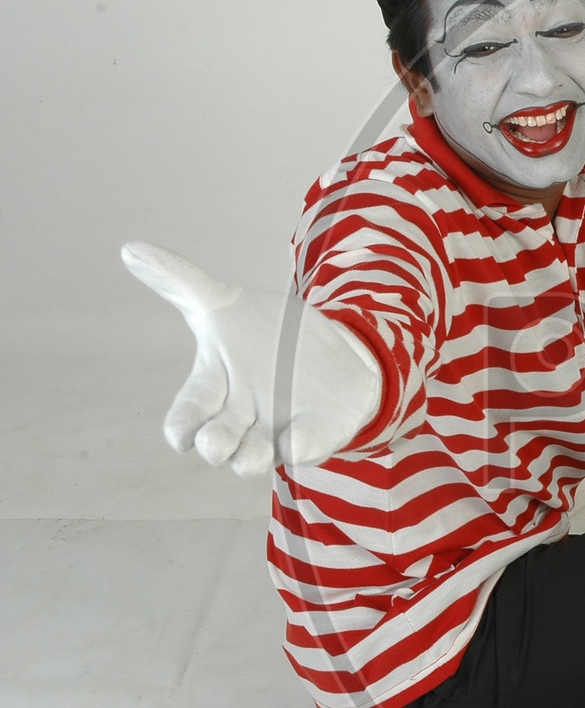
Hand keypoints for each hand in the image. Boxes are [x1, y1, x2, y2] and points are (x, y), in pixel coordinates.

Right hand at [121, 242, 380, 476]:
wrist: (331, 351)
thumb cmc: (262, 336)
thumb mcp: (222, 305)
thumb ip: (179, 282)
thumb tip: (129, 249)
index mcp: (214, 389)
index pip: (187, 416)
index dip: (181, 428)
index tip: (181, 435)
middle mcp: (241, 418)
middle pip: (218, 442)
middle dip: (214, 446)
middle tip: (216, 442)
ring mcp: (277, 429)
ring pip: (255, 457)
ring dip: (250, 459)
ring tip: (251, 455)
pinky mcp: (314, 434)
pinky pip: (304, 449)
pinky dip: (299, 448)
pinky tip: (296, 442)